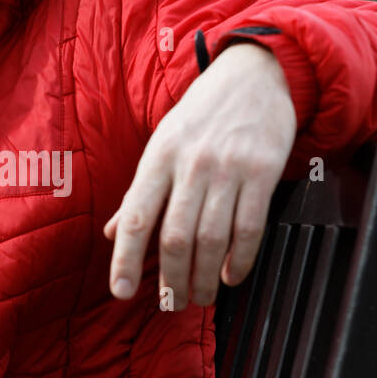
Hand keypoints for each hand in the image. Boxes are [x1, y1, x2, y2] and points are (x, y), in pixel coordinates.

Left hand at [105, 43, 296, 309]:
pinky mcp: (262, 172)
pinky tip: (231, 276)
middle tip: (172, 303)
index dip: (125, 259)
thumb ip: (140, 192)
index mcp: (158, 158)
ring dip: (204, 278)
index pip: (135, 217)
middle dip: (173, 280)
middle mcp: (190, 164)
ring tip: (201, 296)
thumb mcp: (162, 143)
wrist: (257, 74)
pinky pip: (249, 228)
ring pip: (212, 238)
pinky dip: (239, 260)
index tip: (121, 292)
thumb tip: (114, 234)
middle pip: (175, 237)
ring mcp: (228, 169)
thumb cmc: (203, 115)